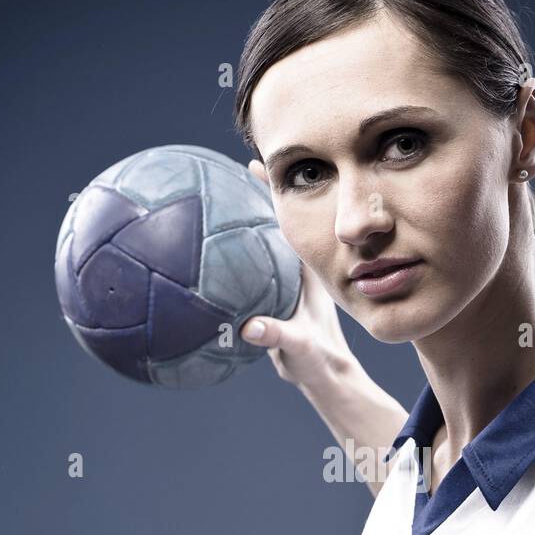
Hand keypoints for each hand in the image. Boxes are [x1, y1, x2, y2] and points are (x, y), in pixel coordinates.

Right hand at [239, 161, 351, 388]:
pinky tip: (208, 248)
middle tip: (233, 164)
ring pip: (264, 238)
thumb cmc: (317, 358)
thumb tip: (250, 328)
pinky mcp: (274, 291)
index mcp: (304, 267)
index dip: (274, 191)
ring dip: (246, 216)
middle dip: (258, 192)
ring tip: (218, 192)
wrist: (325, 373)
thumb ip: (278, 336)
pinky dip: (235, 250)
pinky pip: (252, 263)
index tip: (255, 161)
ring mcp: (284, 277)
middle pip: (277, 219)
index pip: (291, 218)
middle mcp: (294, 265)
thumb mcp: (300, 346)